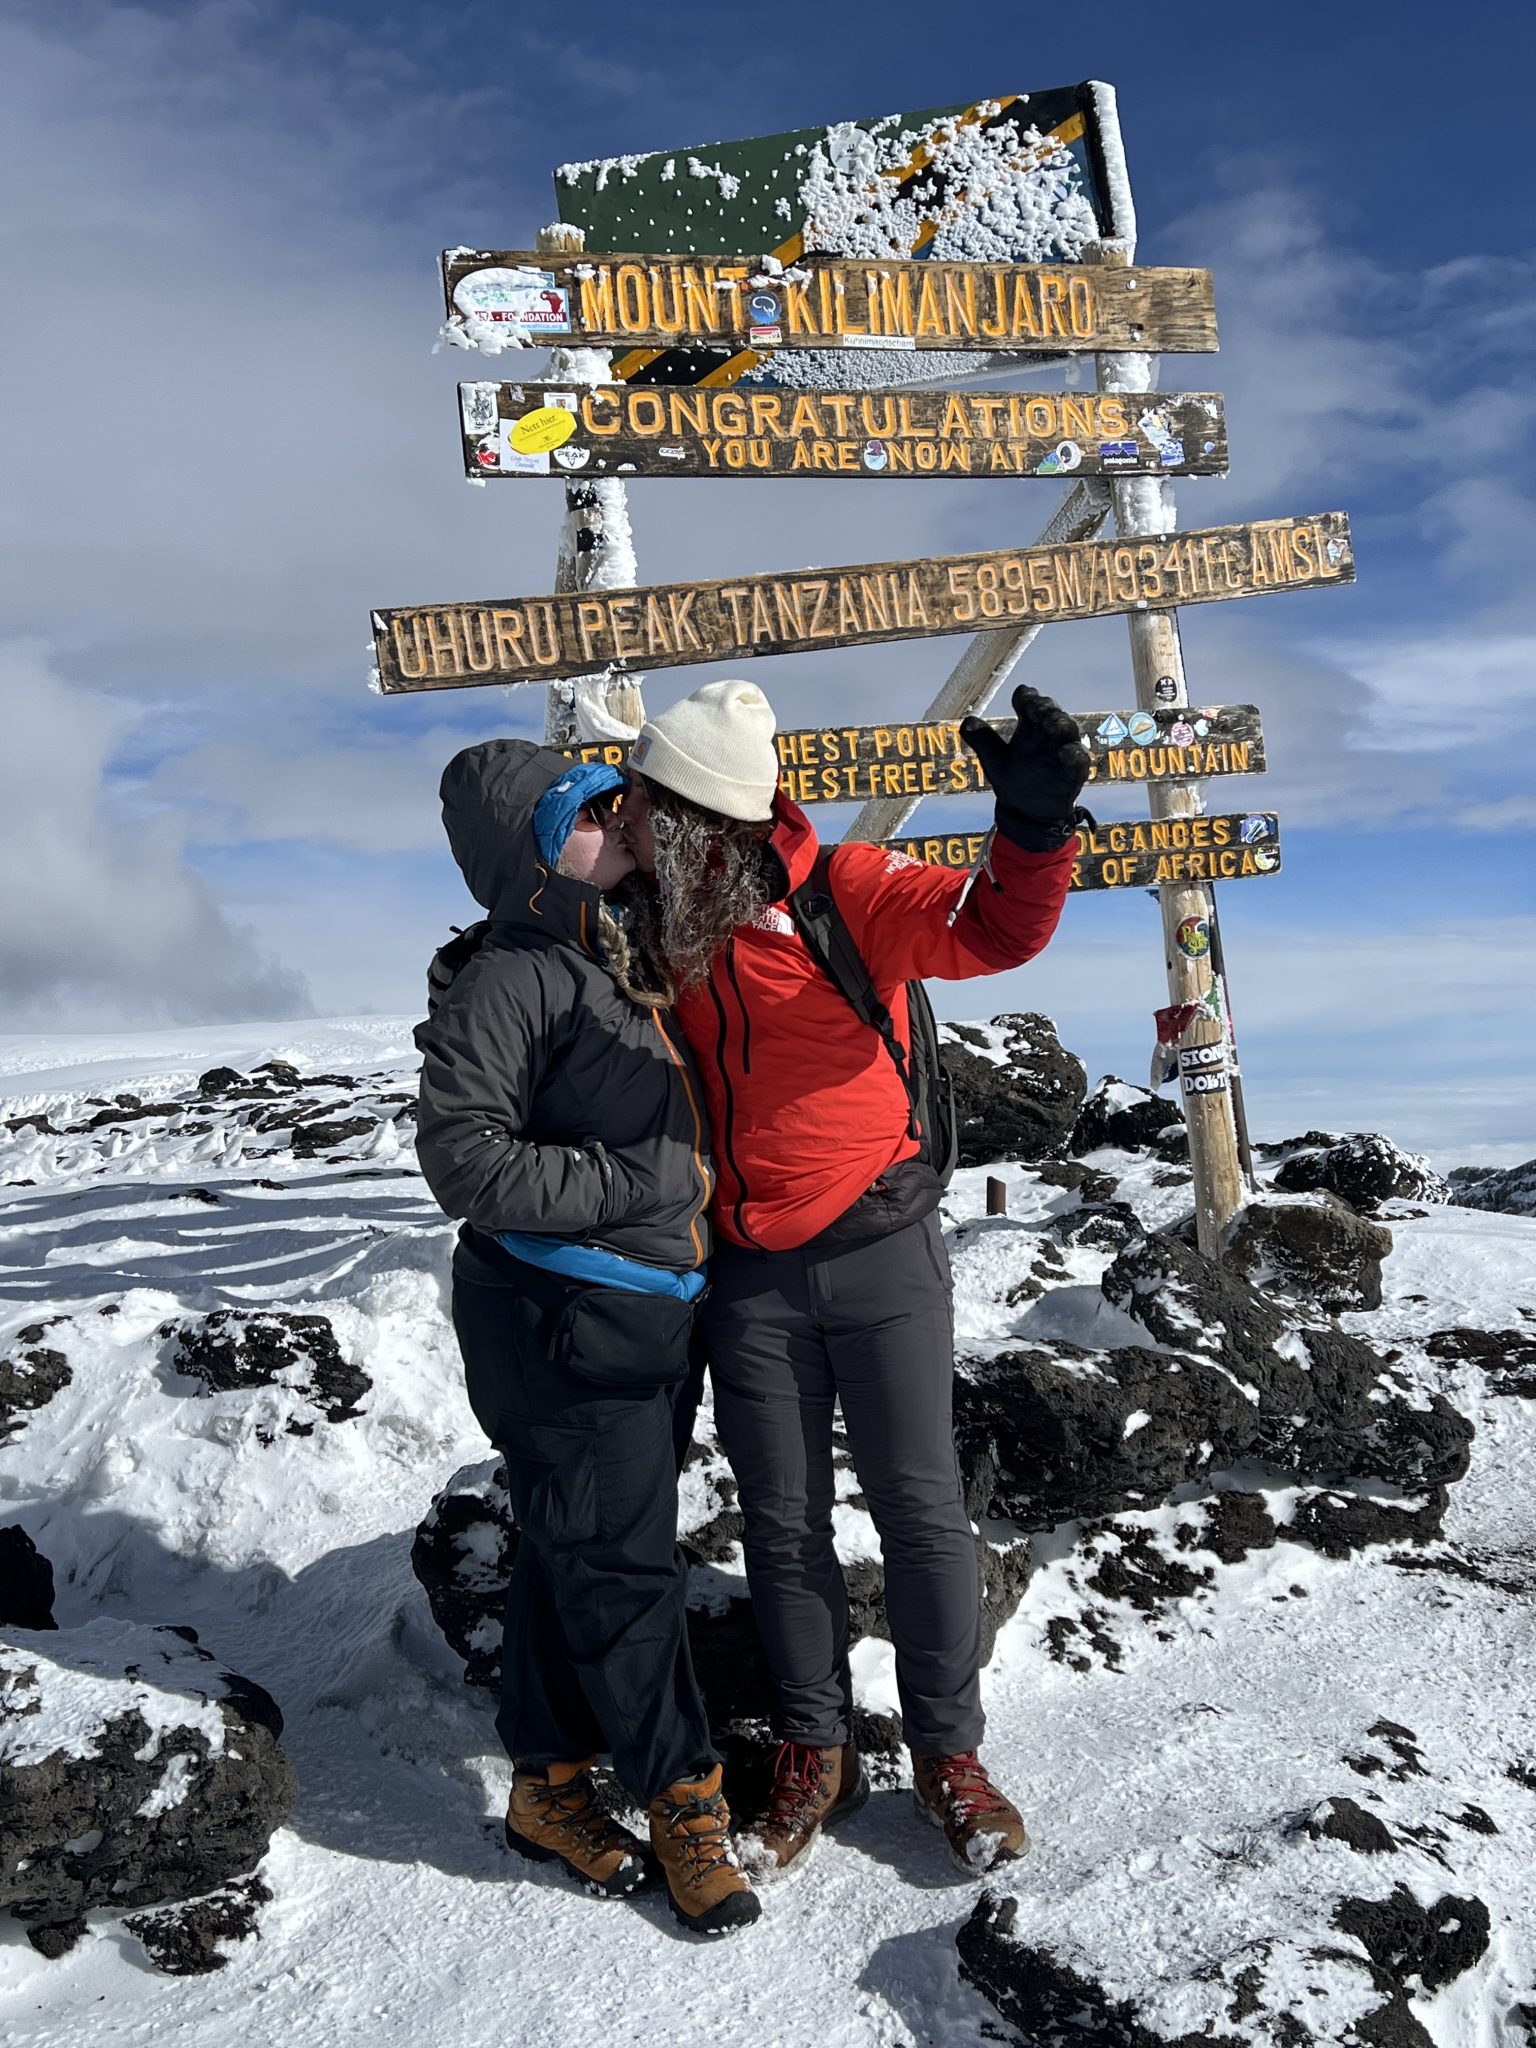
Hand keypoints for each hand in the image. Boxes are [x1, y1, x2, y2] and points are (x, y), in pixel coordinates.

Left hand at [961, 685, 1089, 851]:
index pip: (1030, 704)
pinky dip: (1074, 754)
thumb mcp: (994, 760)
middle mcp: (1047, 735)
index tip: (1022, 695)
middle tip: (1036, 708)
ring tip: (1052, 724)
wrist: (1026, 813)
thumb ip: (982, 740)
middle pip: (1051, 712)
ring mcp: (1062, 751)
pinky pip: (1078, 759)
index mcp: (1029, 727)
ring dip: (1061, 724)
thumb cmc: (1014, 780)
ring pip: (1068, 730)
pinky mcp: (1073, 771)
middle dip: (1045, 707)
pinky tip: (1066, 752)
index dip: (1027, 697)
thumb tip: (965, 722)